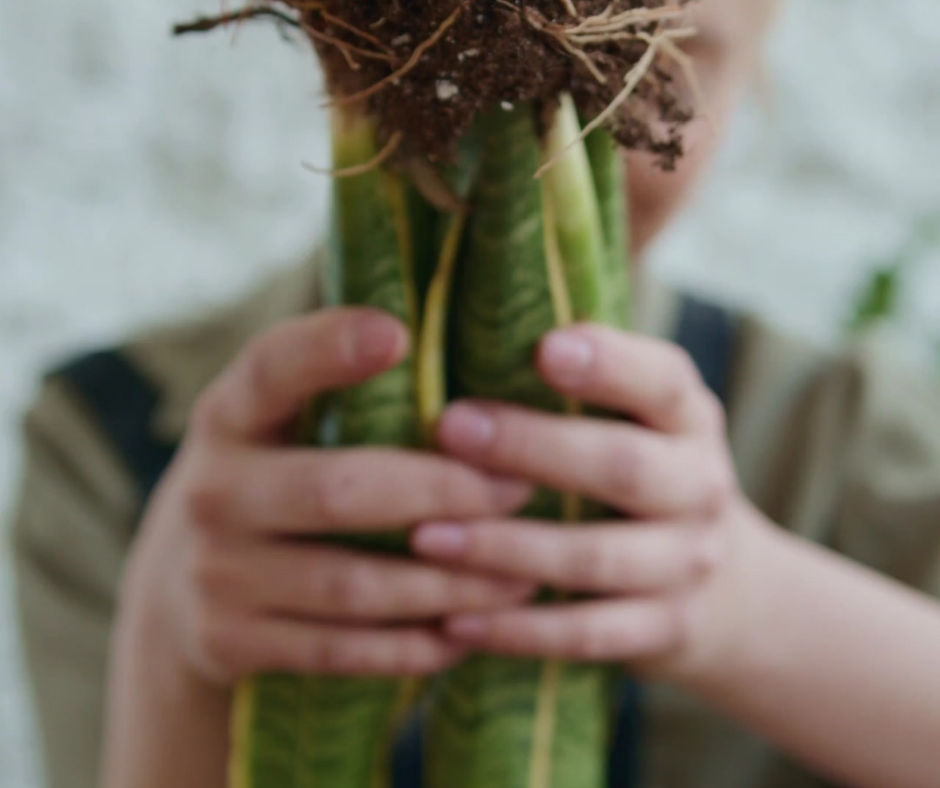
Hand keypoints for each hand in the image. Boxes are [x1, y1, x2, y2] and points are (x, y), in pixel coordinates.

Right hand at [120, 308, 534, 684]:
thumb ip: (336, 389)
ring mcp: (215, 572)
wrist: (177, 587)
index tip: (397, 334)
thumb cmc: (269, 479)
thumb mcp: (276, 426)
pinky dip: (412, 646)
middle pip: (338, 490)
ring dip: (449, 583)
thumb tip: (453, 349)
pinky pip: (340, 651)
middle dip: (443, 492)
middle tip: (521, 489)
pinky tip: (469, 632)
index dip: (328, 349)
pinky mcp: (227, 642)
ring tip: (524, 573)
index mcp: (229, 416)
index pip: (270, 368)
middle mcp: (214, 489)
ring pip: (352, 585)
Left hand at [411, 323, 766, 678]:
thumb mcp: (645, 423)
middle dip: (533, 448)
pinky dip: (517, 632)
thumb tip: (468, 334)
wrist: (731, 593)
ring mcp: (685, 565)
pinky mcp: (663, 630)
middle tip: (449, 427)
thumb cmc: (648, 479)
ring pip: (594, 557)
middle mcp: (698, 487)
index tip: (544, 348)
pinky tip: (451, 622)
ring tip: (424, 537)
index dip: (609, 364)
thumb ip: (590, 384)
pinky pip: (586, 634)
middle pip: (623, 467)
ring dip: (505, 547)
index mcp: (687, 420)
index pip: (661, 382)